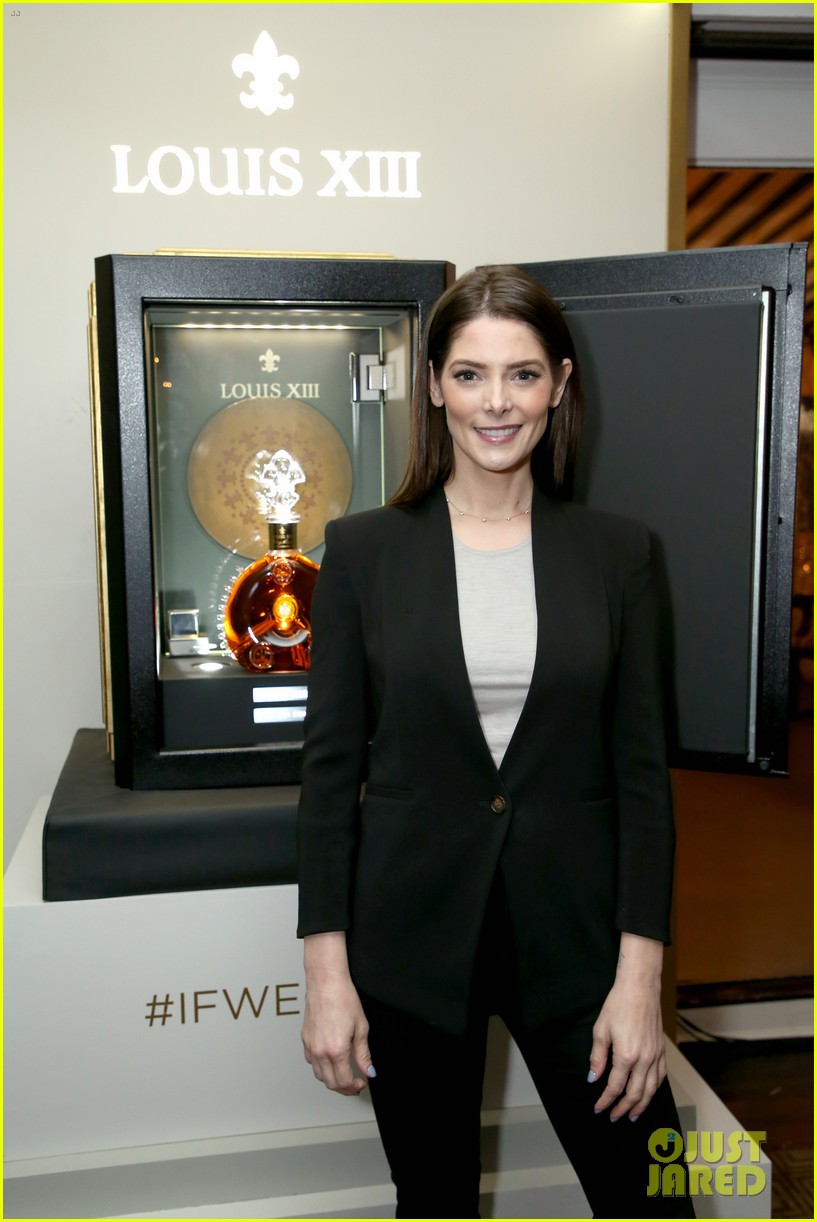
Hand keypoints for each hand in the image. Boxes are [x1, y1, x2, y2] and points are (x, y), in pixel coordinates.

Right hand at [301, 932, 374, 1094]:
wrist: (326, 982)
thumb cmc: (343, 999)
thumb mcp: (361, 1027)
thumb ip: (364, 1054)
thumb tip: (369, 1071)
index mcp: (336, 1050)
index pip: (344, 1082)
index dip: (354, 1087)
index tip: (362, 1082)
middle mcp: (320, 1051)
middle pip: (330, 1083)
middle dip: (344, 1087)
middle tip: (355, 1083)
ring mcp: (310, 1046)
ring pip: (319, 1075)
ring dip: (332, 1079)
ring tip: (344, 1073)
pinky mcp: (304, 1039)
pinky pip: (311, 1061)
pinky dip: (321, 1067)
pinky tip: (330, 1060)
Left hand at [588, 933, 665, 1121]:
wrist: (640, 988)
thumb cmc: (618, 1005)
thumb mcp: (601, 1029)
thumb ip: (597, 1057)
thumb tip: (593, 1078)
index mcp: (626, 1055)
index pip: (615, 1086)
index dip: (606, 1100)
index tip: (598, 1109)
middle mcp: (644, 1060)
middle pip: (635, 1094)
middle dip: (623, 1108)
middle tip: (614, 1117)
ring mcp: (655, 1056)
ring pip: (650, 1090)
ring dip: (641, 1105)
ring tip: (632, 1115)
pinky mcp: (661, 1050)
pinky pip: (660, 1077)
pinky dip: (653, 1090)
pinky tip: (647, 1094)